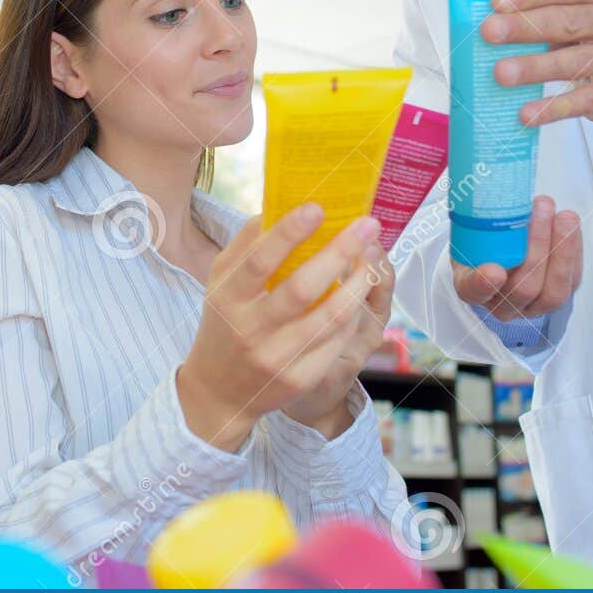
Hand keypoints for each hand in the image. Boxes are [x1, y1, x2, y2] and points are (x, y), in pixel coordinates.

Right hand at [177, 205, 382, 451]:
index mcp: (227, 298)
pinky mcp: (300, 380)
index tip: (318, 207)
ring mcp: (276, 358)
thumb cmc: (226, 321)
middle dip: (340, 252)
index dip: (289, 232)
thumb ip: (248, 243)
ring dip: (358, 283)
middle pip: (302, 287)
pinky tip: (361, 292)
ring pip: (329, 317)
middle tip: (367, 224)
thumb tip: (283, 202)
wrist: (220, 390)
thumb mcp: (222, 281)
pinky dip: (353, 313)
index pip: (260, 261)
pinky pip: (337, 341)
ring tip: (373, 258)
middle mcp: (250, 330)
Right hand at [452, 195, 581, 321]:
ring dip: (563, 251)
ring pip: (553, 292)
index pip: (473, 291)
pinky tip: (570, 226)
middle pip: (523, 289)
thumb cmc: (481, 243)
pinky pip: (571, 281)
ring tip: (565, 217)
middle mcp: (501, 305)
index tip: (494, 270)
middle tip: (541, 210)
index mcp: (470, 288)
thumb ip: (480, 222)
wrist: (498, 253)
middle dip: (538, 248)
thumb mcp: (470, 230)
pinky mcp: (556, 296)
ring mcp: (532, 306)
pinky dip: (574, 251)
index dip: (483, 284)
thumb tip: (505, 196)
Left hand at [482, 0, 592, 129]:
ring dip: (535, 67)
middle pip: (570, 21)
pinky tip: (528, 113)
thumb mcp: (573, 13)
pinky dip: (554, 107)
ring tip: (501, 73)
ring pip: (577, 61)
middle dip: (525, 27)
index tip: (496, 1)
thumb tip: (491, 20)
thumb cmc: (590, 37)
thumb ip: (540, 10)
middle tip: (489, 33)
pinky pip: (586, 99)